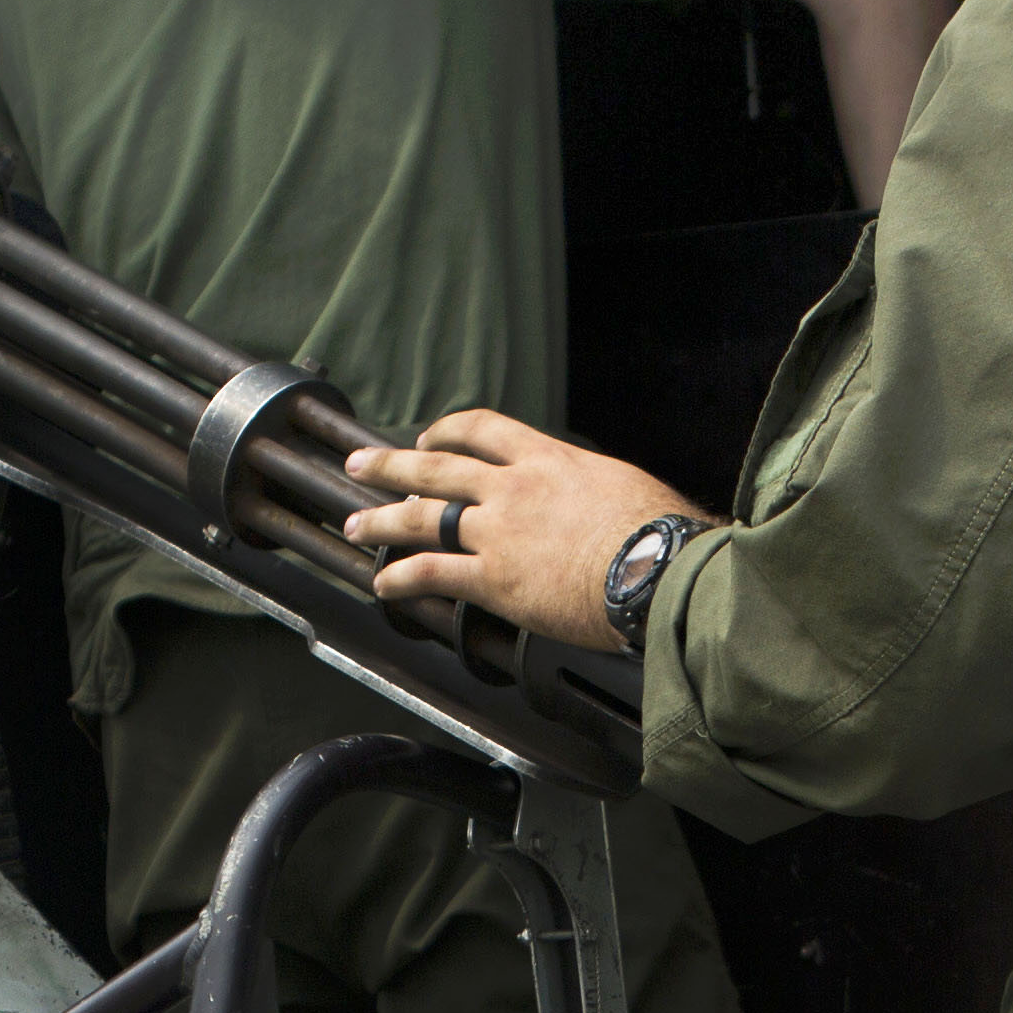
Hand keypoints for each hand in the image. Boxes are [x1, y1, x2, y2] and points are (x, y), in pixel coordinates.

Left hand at [339, 412, 699, 649]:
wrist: (657, 569)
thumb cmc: (659, 534)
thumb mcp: (623, 487)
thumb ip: (592, 489)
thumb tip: (597, 502)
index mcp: (548, 459)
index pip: (485, 429)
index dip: (449, 430)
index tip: (430, 435)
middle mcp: (513, 488)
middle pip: (437, 466)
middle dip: (392, 464)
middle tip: (361, 463)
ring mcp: (498, 532)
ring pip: (421, 517)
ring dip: (380, 519)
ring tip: (353, 522)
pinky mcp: (494, 579)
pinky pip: (432, 573)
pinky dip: (401, 577)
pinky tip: (382, 583)